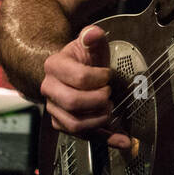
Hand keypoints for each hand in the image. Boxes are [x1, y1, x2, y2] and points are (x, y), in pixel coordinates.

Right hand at [40, 25, 133, 150]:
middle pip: (73, 102)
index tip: (107, 75)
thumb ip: (93, 36)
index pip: (79, 78)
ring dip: (99, 120)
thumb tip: (93, 34)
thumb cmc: (84, 58)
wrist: (73, 71)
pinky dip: (106, 140)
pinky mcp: (62, 124)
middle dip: (98, 100)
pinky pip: (83, 137)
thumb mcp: (90, 44)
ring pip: (74, 124)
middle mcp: (49, 89)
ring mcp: (54, 109)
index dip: (99, 78)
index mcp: (54, 66)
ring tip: (110, 109)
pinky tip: (123, 140)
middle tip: (108, 93)